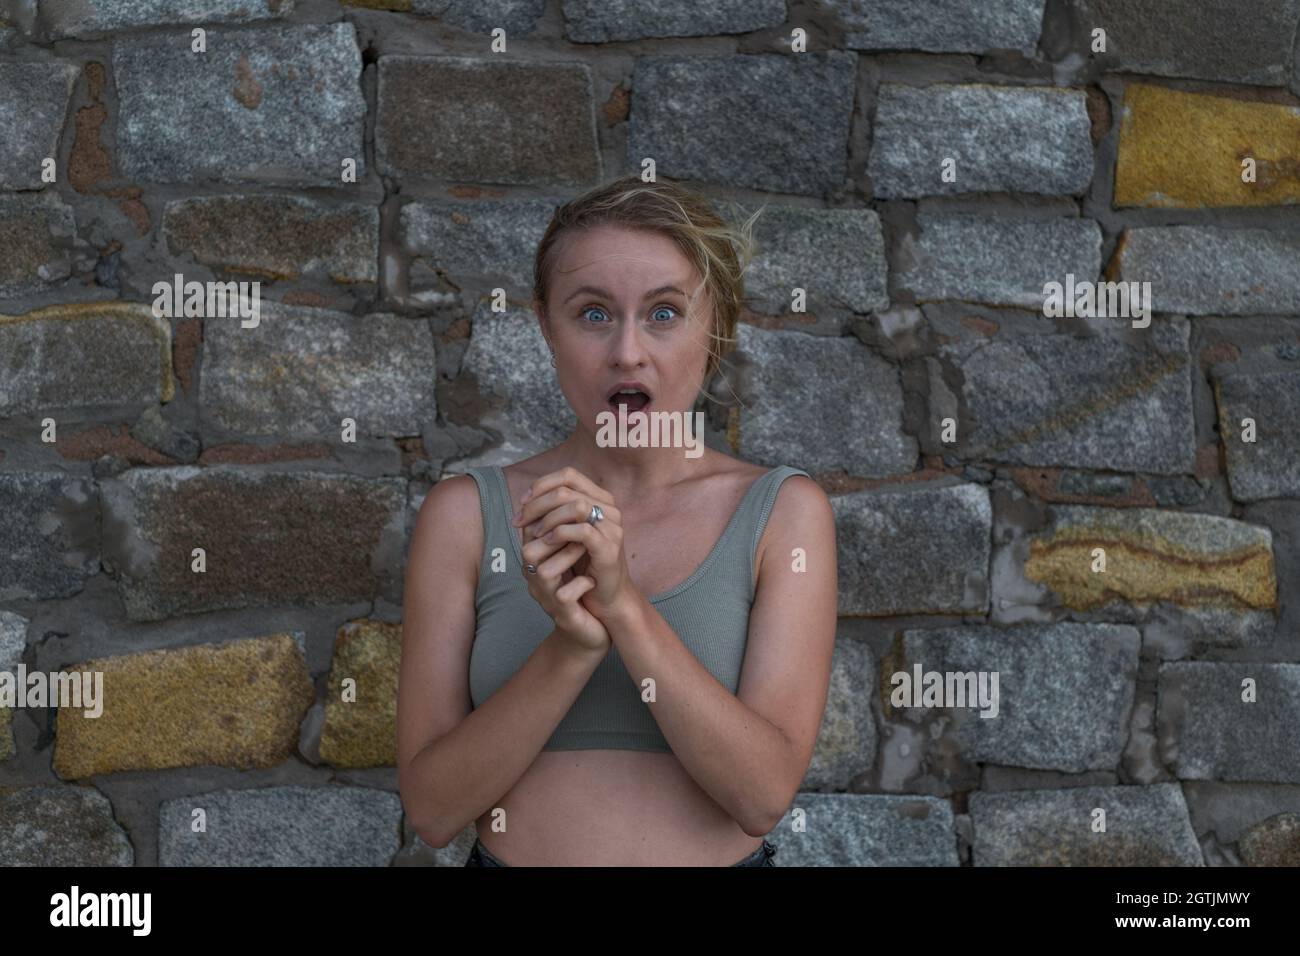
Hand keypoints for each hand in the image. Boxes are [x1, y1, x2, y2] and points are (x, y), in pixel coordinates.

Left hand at [513, 466, 633, 622]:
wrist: (605, 597)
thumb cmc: (585, 564)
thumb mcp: (567, 533)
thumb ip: (555, 513)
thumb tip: (526, 499)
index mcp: (601, 500)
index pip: (569, 475)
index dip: (542, 485)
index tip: (523, 502)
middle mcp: (610, 509)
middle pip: (567, 490)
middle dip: (537, 504)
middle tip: (520, 521)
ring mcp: (612, 528)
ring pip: (576, 506)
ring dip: (548, 518)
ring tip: (535, 534)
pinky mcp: (609, 548)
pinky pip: (582, 531)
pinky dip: (560, 533)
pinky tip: (548, 541)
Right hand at [518, 507, 609, 652]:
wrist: (593, 623)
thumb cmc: (582, 583)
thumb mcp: (573, 552)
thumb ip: (568, 527)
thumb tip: (575, 491)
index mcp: (537, 559)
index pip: (530, 531)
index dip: (551, 516)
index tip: (579, 508)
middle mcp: (535, 577)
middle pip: (530, 550)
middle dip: (559, 534)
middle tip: (584, 525)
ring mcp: (546, 597)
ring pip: (544, 572)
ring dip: (569, 557)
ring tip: (587, 548)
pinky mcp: (562, 614)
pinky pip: (564, 596)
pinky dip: (580, 585)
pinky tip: (591, 580)